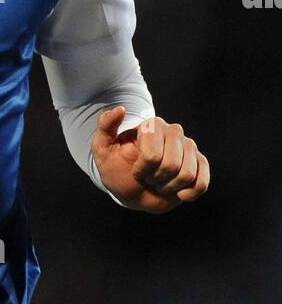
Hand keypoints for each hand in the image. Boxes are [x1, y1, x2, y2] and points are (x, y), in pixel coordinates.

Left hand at [91, 107, 209, 212]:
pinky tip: (178, 193)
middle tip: (147, 177)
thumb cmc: (116, 167)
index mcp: (152, 125)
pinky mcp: (200, 163)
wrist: (130, 190)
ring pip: (187, 175)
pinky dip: (188, 194)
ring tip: (159, 182)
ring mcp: (189, 147)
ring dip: (168, 187)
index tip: (135, 170)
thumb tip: (120, 109)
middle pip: (171, 165)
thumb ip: (105, 126)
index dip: (141, 170)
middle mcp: (174, 131)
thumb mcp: (102, 149)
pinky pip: (202, 183)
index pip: (152, 155)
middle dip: (155, 179)